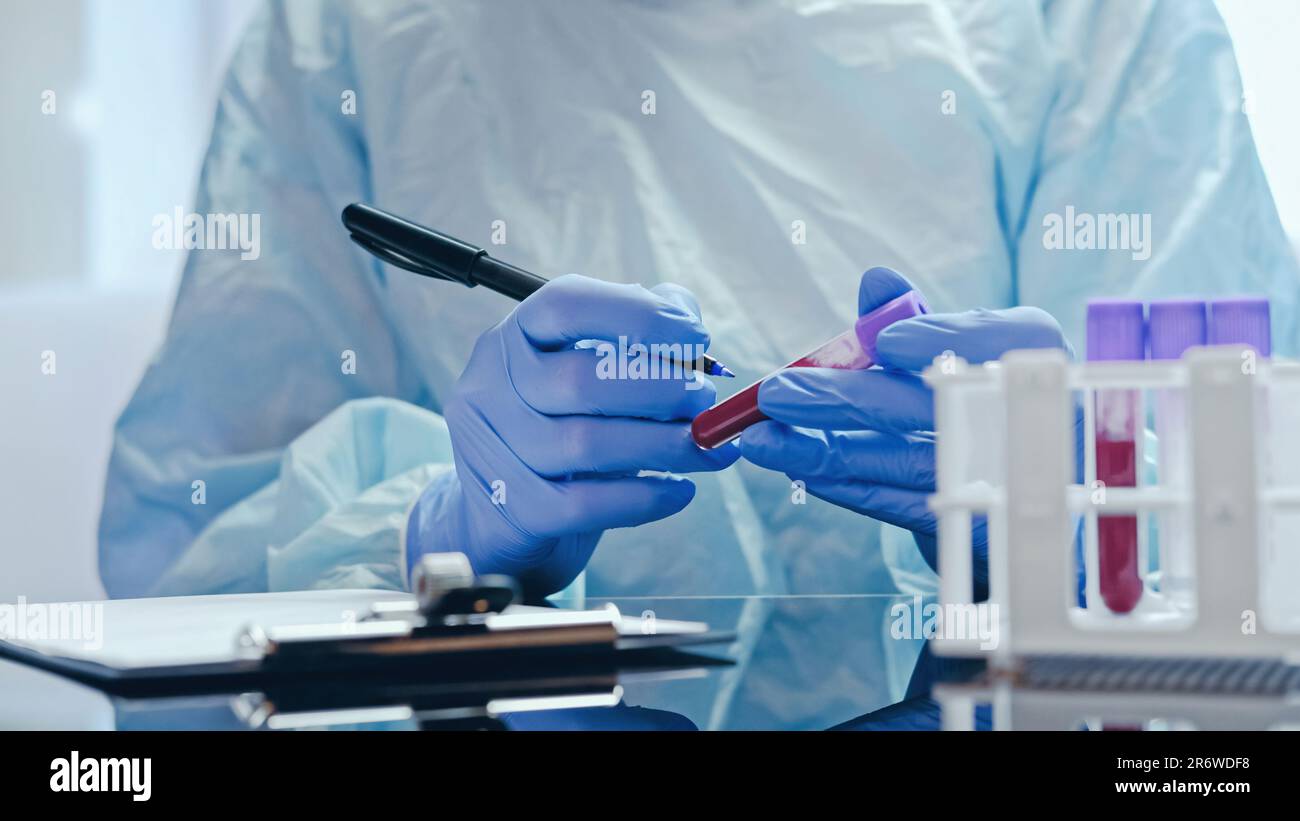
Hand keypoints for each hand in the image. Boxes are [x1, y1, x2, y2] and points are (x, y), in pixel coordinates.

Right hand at [410, 274, 737, 595]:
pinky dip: (645, 498)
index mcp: (514, 336)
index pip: (566, 304)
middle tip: (704, 400)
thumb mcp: (585, 369)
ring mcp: (495, 450)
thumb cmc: (561, 425)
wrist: (500, 513)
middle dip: (661, 388)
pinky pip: (587, 504)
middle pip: (580, 379)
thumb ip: (635, 332)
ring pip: (586, 445)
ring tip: (706, 445)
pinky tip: (681, 489)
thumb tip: (684, 312)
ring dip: (664, 444)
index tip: (697, 338)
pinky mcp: (514, 508)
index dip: (639, 316)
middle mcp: (492, 385)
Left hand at [739, 267, 1072, 595]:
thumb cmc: (975, 394)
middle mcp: (1025, 416)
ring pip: (902, 461)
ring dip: (823, 451)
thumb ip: (913, 317)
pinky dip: (843, 483)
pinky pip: (895, 503)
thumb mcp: (950, 348)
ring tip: (761, 438)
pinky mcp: (970, 525)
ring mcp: (1001, 479)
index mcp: (1030, 354)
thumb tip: (876, 281)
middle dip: (845, 399)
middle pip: (930, 408)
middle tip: (777, 392)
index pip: (992, 341)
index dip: (941, 339)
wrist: (1012, 487)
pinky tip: (797, 467)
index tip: (884, 343)